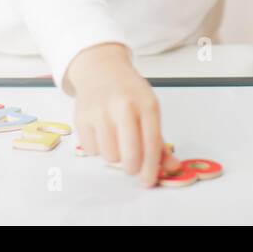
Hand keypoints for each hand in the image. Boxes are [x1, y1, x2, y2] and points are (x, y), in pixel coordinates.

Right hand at [64, 43, 180, 187]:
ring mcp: (100, 111)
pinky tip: (101, 132)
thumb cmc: (129, 93)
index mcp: (146, 103)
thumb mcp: (149, 109)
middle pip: (129, 154)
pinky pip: (91, 150)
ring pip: (109, 156)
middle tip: (132, 166)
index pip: (151, 142)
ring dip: (114, 155)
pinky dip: (98, 148)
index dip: (151, 167)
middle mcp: (123, 105)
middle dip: (132, 167)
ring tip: (116, 139)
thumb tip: (171, 167)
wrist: (101, 69)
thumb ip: (159, 141)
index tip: (149, 181)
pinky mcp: (81, 117)